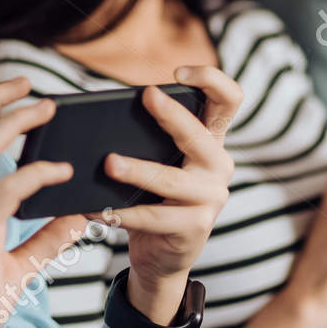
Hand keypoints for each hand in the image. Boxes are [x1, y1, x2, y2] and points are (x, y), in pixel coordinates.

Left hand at [93, 65, 240, 325]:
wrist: (164, 255)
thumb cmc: (157, 197)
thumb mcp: (161, 160)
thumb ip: (152, 137)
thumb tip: (108, 116)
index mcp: (212, 140)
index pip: (229, 99)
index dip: (211, 79)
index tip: (178, 72)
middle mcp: (219, 166)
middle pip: (199, 135)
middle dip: (172, 114)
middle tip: (146, 96)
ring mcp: (211, 198)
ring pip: (171, 180)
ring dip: (138, 170)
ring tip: (108, 164)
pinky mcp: (195, 227)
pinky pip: (153, 217)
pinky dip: (121, 213)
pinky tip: (97, 208)